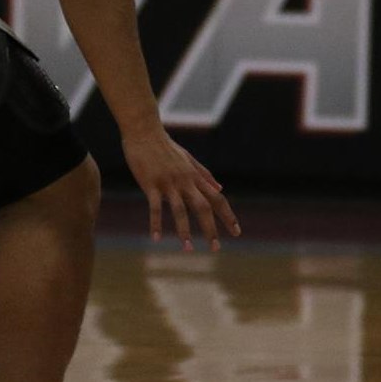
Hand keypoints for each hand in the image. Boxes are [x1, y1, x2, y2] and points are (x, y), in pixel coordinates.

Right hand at [121, 131, 240, 251]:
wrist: (144, 132)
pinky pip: (155, 207)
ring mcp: (168, 183)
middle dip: (211, 228)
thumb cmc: (165, 146)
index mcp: (195, 177)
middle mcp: (185, 181)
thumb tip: (220, 187)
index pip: (217, 198)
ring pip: (180, 210)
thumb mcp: (189, 159)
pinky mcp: (151, 184)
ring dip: (185, 230)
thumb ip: (204, 174)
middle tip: (216, 249)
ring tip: (188, 249)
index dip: (228, 215)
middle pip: (204, 207)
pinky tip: (156, 238)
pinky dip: (156, 223)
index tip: (236, 232)